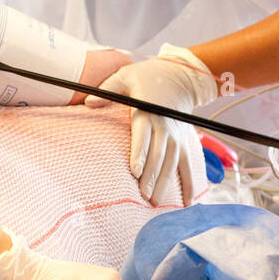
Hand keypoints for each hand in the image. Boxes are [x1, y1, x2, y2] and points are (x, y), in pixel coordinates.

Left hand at [86, 44, 216, 205]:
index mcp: (147, 112)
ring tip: (156, 202)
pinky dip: (189, 184)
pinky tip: (187, 203)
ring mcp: (176, 137)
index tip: (135, 171)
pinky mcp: (184, 142)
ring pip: (171, 164)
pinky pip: (188, 166)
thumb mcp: (125, 76)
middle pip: (157, 155)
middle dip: (150, 177)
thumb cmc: (147, 77)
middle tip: (143, 196)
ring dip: (165, 184)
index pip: (142, 136)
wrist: (180, 76)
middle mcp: (164, 127)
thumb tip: (88, 102)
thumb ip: (107, 89)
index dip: (139, 154)